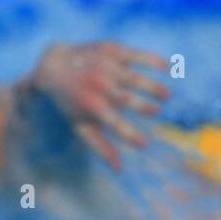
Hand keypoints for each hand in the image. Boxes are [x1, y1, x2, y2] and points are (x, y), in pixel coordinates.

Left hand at [30, 42, 169, 169]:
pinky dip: (152, 61)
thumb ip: (100, 147)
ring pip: (135, 78)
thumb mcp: (80, 125)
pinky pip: (136, 55)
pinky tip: (166, 68)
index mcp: (91, 106)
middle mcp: (99, 85)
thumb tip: (119, 169)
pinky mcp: (111, 49)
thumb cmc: (71, 102)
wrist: (54, 66)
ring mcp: (106, 66)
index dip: (130, 135)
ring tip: (165, 96)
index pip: (115, 124)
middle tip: (156, 112)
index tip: (145, 144)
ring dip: (153, 87)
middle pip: (128, 100)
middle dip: (145, 107)